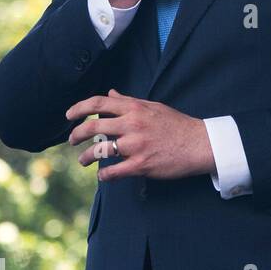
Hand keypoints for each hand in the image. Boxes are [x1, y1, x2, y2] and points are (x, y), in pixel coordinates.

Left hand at [66, 89, 214, 180]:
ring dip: (86, 157)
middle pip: (93, 127)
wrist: (201, 144)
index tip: (69, 116)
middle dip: (76, 135)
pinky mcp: (142, 165)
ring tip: (83, 161)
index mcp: (135, 108)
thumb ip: (129, 101)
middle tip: (72, 140)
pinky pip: (113, 171)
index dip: (79, 108)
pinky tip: (103, 176)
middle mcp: (133, 124)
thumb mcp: (154, 107)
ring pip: (99, 151)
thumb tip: (111, 93)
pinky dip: (104, 175)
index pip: (99, 103)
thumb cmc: (178, 125)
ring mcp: (137, 145)